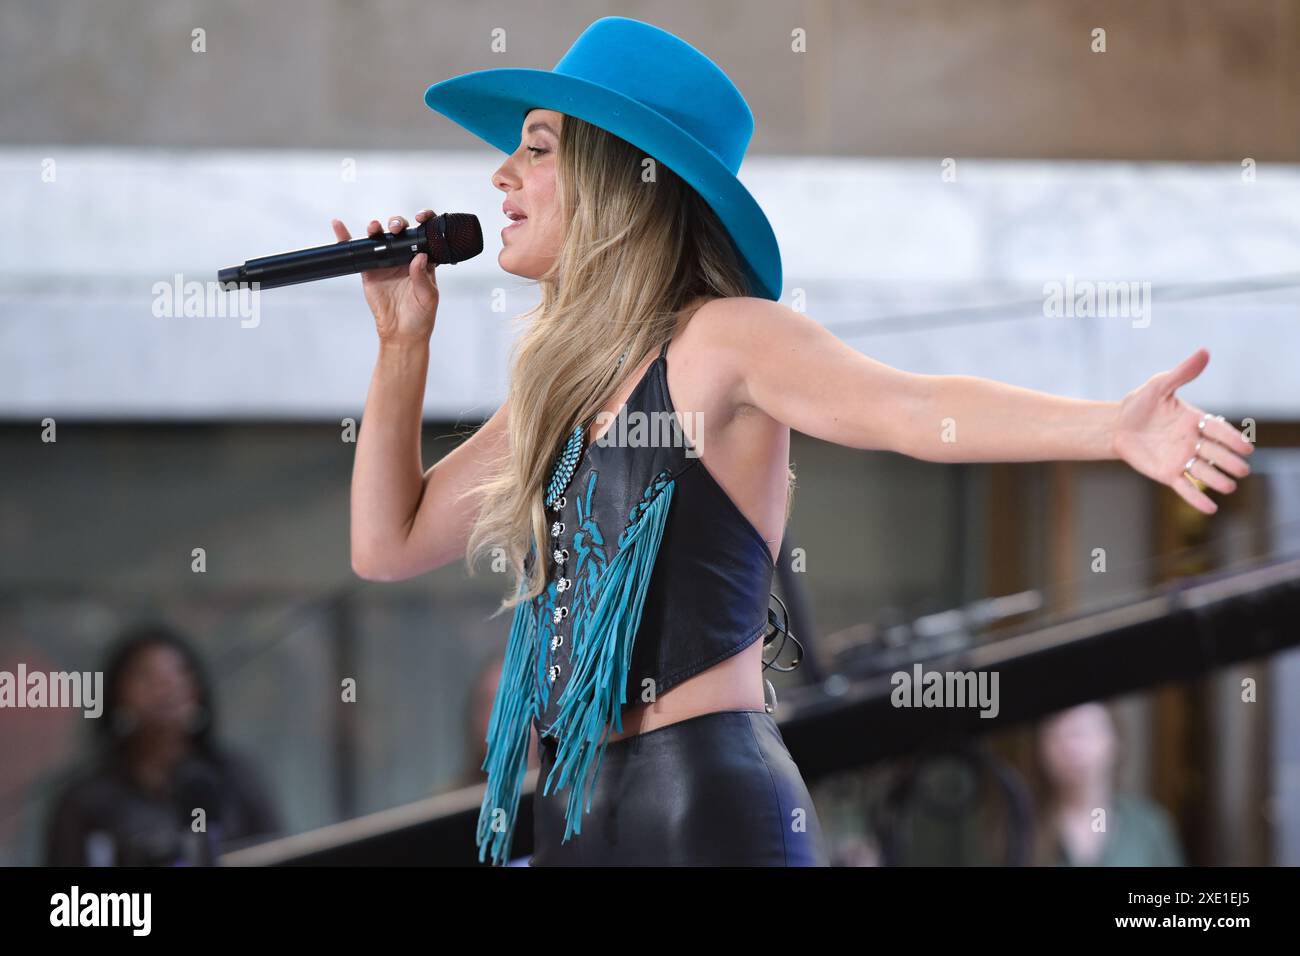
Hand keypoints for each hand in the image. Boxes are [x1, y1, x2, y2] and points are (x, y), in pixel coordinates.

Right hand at [331, 209, 439, 345]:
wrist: (401, 333)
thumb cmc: (420, 317)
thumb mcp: (428, 297)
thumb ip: (423, 277)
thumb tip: (419, 257)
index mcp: (423, 261)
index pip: (424, 235)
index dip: (425, 221)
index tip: (422, 217)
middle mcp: (404, 257)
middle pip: (400, 232)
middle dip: (397, 224)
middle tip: (396, 228)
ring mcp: (386, 262)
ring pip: (380, 238)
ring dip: (376, 228)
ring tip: (374, 227)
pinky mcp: (369, 270)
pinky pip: (359, 252)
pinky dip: (347, 238)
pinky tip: (339, 227)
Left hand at [1111, 348, 1253, 513]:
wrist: (1115, 425)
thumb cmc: (1140, 404)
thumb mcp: (1159, 386)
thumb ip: (1182, 373)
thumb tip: (1205, 351)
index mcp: (1196, 421)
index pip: (1220, 431)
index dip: (1233, 440)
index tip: (1247, 447)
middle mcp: (1193, 442)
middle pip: (1217, 454)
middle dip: (1231, 462)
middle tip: (1242, 470)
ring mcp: (1182, 459)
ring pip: (1204, 472)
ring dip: (1217, 480)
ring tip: (1229, 488)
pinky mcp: (1167, 474)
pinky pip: (1185, 488)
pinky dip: (1197, 499)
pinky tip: (1210, 509)